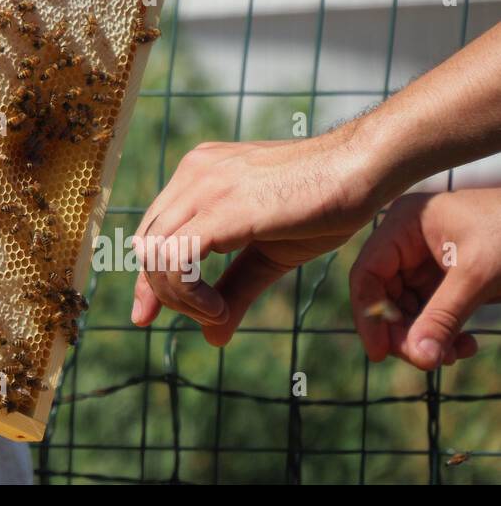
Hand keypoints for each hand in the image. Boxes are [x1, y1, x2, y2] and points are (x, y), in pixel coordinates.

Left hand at [131, 124, 381, 343]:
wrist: (361, 168)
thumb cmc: (322, 206)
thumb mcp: (267, 255)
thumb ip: (235, 290)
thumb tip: (211, 337)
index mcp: (197, 175)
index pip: (152, 230)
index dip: (148, 277)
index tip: (145, 315)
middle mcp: (192, 174)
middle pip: (146, 243)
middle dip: (158, 290)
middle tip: (200, 318)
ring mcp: (203, 184)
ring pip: (155, 251)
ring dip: (176, 296)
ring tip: (215, 312)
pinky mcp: (222, 206)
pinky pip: (177, 256)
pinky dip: (186, 291)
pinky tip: (216, 308)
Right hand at [350, 188, 500, 369]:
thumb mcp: (477, 275)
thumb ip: (443, 316)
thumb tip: (418, 358)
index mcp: (402, 226)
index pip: (367, 274)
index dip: (369, 315)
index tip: (381, 353)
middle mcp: (407, 242)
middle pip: (386, 296)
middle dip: (405, 332)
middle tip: (425, 360)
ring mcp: (426, 260)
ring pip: (409, 308)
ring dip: (426, 336)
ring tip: (453, 356)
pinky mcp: (447, 277)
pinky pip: (433, 311)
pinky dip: (444, 332)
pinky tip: (465, 345)